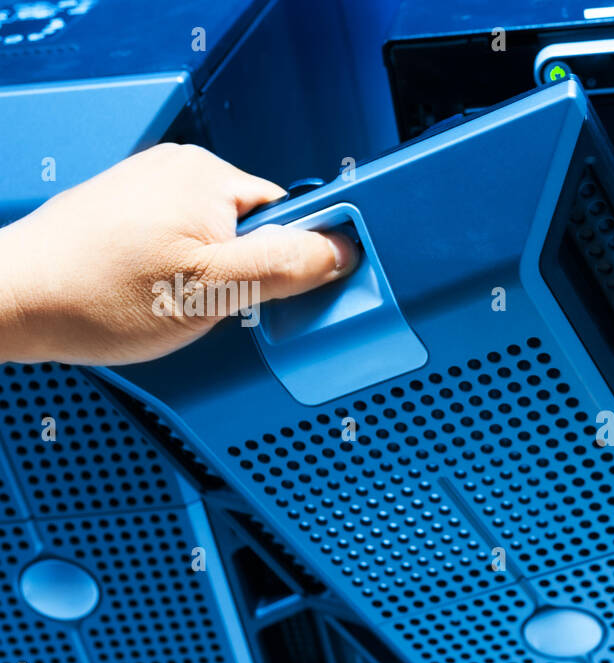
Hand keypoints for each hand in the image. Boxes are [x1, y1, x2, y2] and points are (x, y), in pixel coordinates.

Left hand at [0, 143, 356, 364]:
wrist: (15, 302)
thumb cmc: (99, 295)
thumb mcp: (213, 290)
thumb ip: (285, 266)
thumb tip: (343, 249)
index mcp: (209, 174)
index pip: (292, 215)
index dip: (292, 261)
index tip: (279, 294)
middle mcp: (181, 168)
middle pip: (256, 228)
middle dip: (247, 272)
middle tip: (215, 304)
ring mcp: (151, 185)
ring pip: (219, 238)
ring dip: (213, 275)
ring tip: (174, 299)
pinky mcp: (129, 207)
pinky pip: (184, 239)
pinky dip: (180, 270)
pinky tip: (153, 292)